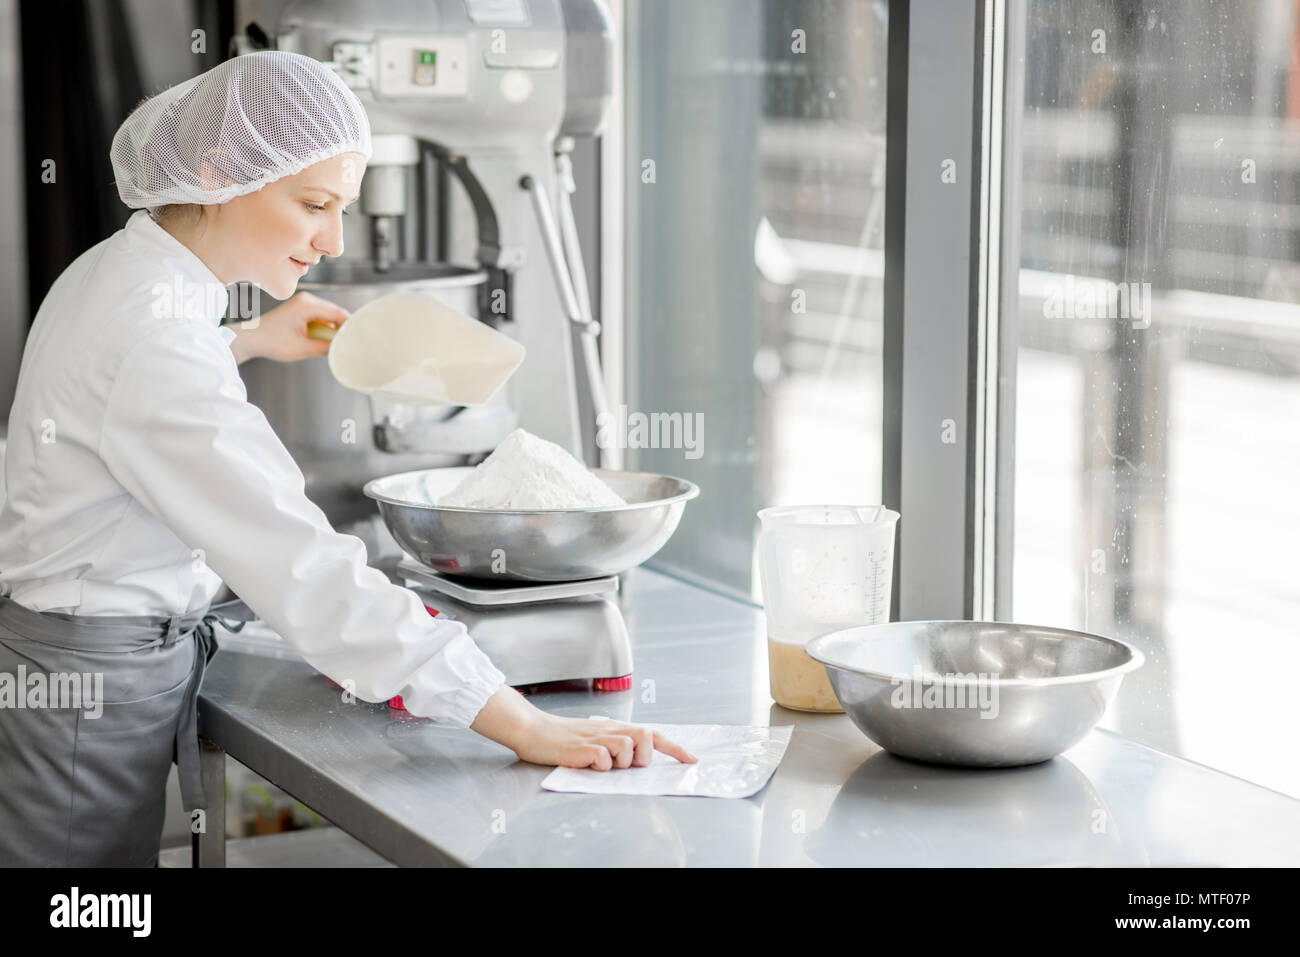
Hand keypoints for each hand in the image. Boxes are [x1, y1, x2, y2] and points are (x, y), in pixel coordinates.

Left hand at [230, 291, 348, 362]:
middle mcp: (307, 299)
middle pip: (336, 313)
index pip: (338, 313)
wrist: (252, 338)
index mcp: (306, 305)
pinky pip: (322, 317)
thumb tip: (343, 348)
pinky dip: (325, 328)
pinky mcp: (303, 308)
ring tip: (337, 344)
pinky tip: (326, 339)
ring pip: (330, 315)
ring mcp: (305, 302)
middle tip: (350, 344)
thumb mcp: (301, 349)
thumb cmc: (271, 342)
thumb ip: (325, 348)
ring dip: (333, 329)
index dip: (350, 326)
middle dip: (343, 328)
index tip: (359, 338)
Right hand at [471, 684, 696, 769]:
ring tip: (597, 761)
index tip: (692, 760)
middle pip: (647, 739)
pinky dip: (598, 767)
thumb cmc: (565, 737)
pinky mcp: (585, 748)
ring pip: (629, 751)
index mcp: (617, 728)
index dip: (675, 748)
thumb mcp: (596, 737)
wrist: (535, 731)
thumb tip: (638, 758)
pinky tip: (584, 762)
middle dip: (640, 757)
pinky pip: (605, 762)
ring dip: (618, 762)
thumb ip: (617, 745)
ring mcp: (599, 738)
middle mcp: (612, 730)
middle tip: (618, 762)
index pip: (654, 735)